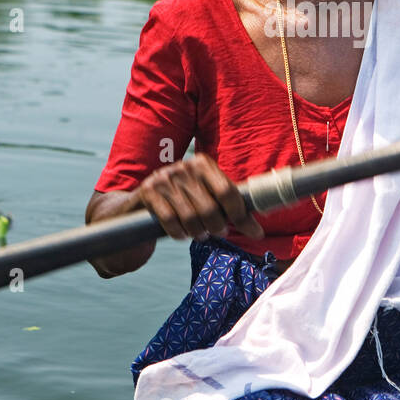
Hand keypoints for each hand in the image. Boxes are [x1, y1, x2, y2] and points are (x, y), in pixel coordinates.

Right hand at [129, 154, 265, 243]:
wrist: (142, 201)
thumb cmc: (184, 201)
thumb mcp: (206, 196)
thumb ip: (229, 208)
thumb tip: (257, 231)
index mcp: (203, 163)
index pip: (227, 192)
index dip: (241, 216)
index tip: (253, 232)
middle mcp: (184, 166)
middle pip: (210, 207)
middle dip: (217, 226)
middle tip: (219, 233)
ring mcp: (164, 177)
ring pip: (190, 216)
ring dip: (198, 232)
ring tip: (200, 235)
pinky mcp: (148, 191)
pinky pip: (169, 220)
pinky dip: (179, 233)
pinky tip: (182, 235)